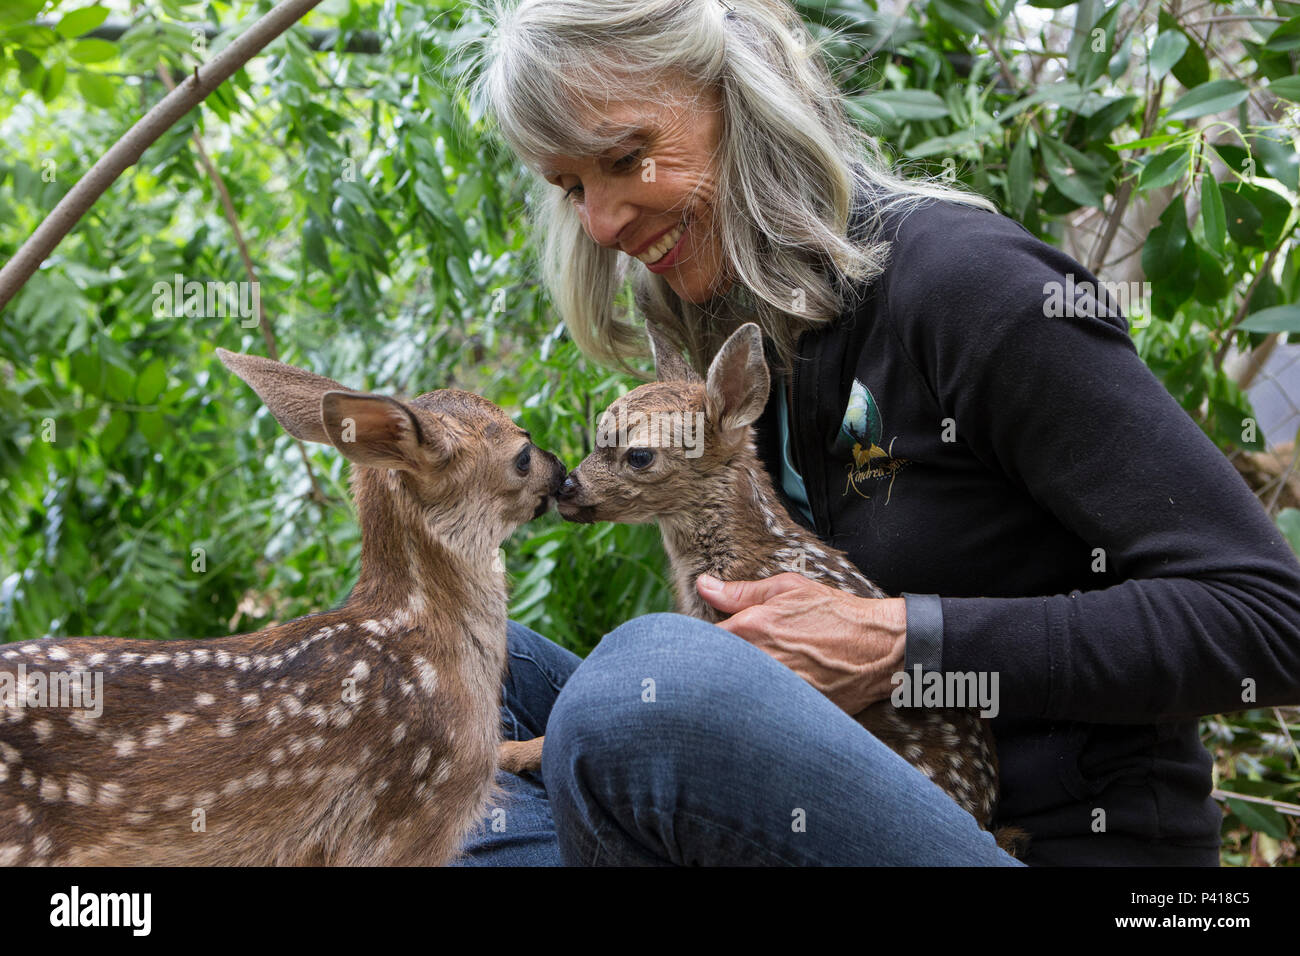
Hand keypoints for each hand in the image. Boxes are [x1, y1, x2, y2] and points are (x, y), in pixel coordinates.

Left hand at [696, 572, 905, 714]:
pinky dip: (759, 705)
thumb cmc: (835, 613)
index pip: (700, 643)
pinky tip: (767, 699)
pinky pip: (761, 711)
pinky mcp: (791, 711)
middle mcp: (758, 662)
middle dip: (713, 670)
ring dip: (734, 689)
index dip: (696, 645)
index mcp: (751, 629)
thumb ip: (741, 592)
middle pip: (714, 673)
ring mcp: (775, 690)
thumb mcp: (788, 590)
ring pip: (735, 694)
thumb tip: (703, 585)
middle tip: (720, 666)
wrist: (880, 648)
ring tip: (745, 682)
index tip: (699, 646)